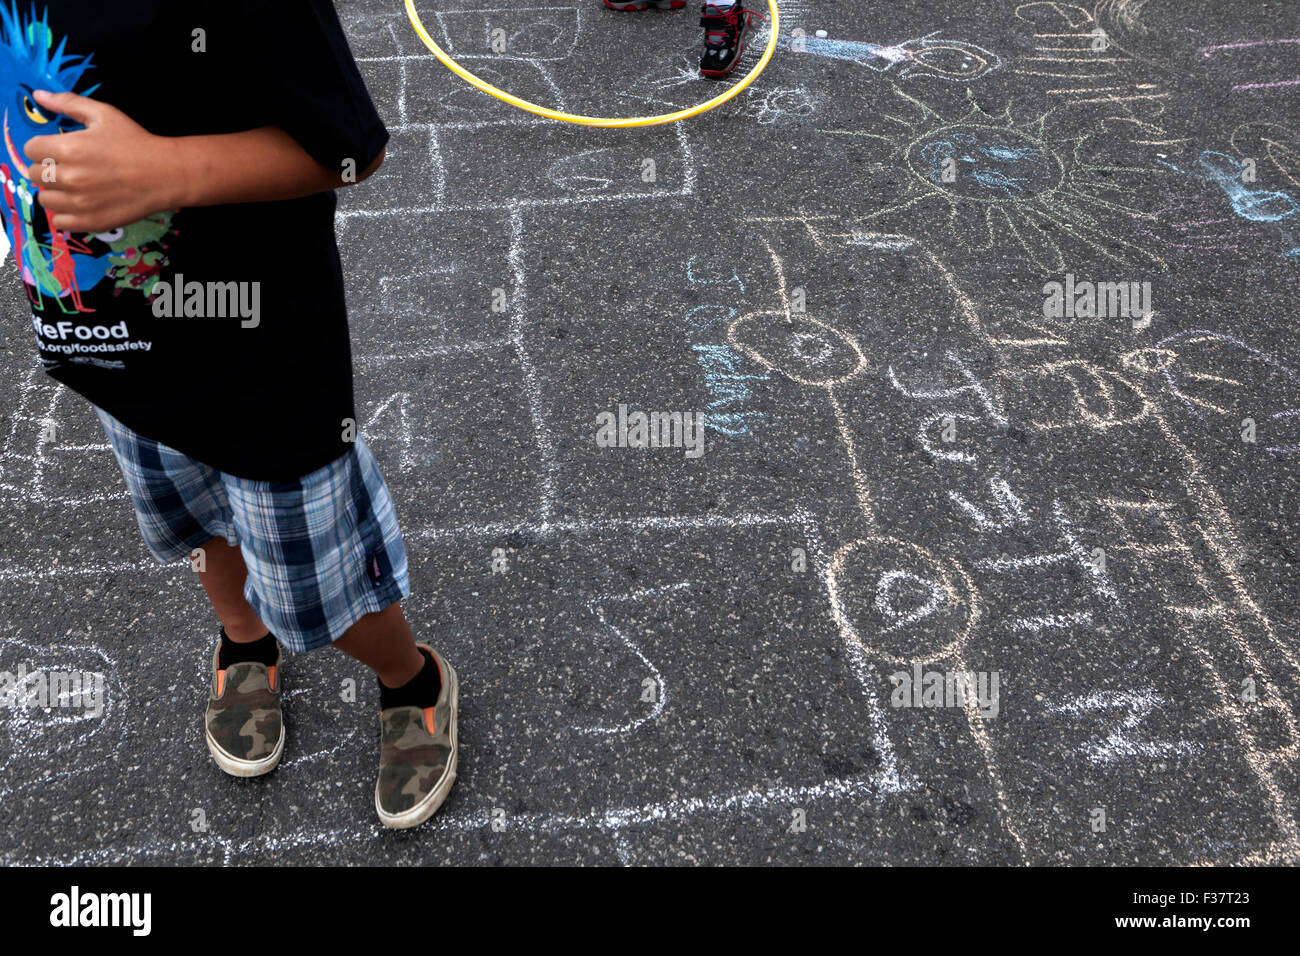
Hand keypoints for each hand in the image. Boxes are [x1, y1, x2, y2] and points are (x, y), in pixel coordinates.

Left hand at [23, 89, 179, 232]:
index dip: (42, 147)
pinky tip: (78, 205)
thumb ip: (68, 103)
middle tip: (67, 168)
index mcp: (68, 148)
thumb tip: (39, 95)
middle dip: (47, 169)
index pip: (30, 150)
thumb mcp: (104, 114)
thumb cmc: (136, 142)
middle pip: (35, 175)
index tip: (56, 150)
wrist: (166, 175)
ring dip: (54, 192)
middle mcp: (69, 177)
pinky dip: (64, 214)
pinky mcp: (91, 221)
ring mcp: (80, 203)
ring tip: (72, 188)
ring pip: (45, 199)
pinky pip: (59, 221)